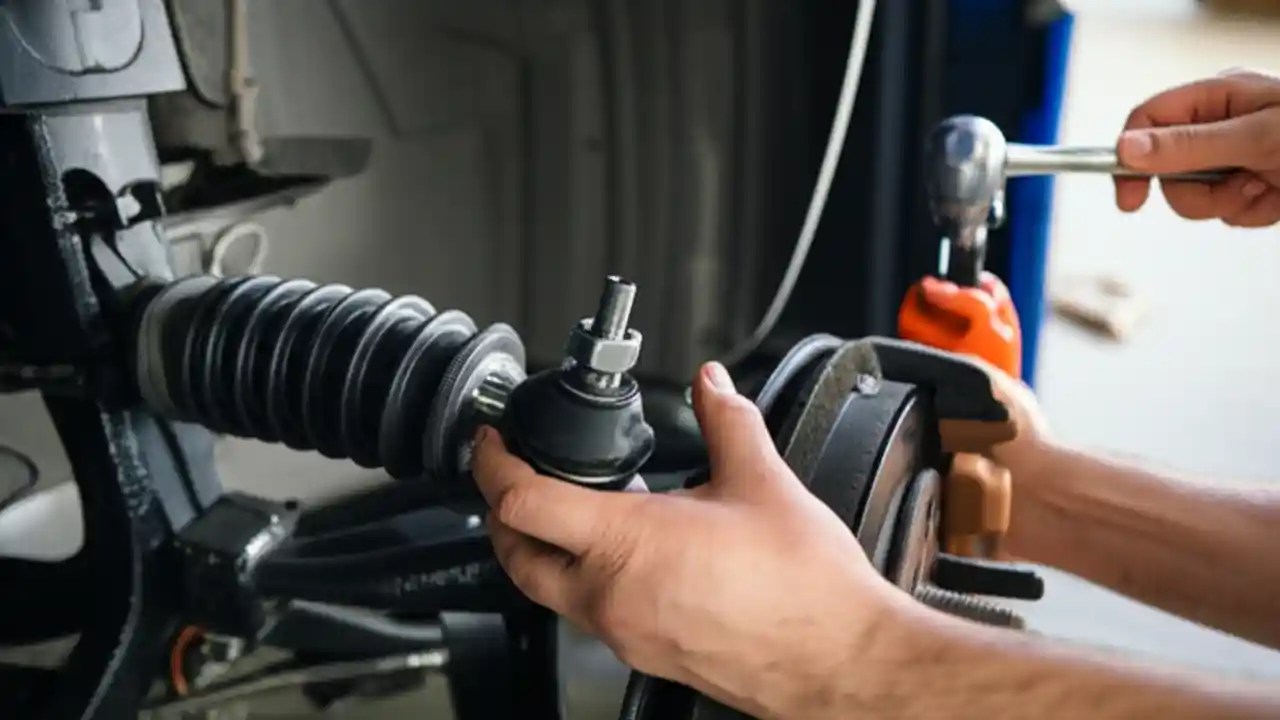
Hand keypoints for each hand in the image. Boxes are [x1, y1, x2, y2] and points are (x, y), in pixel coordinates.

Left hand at [471, 362, 902, 718]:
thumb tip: (711, 386)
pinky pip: (589, 615)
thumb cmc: (804, 588)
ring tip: (570, 513)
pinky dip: (583, 580)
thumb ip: (726, 420)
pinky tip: (624, 559)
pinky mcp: (646, 656)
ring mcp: (624, 633)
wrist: (838, 660)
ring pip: (549, 592)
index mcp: (627, 543)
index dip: (494, 464)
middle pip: (516, 556)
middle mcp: (611, 596)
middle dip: (503, 514)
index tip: (493, 444)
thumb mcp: (761, 481)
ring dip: (543, 550)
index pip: (522, 502)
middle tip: (513, 478)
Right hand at [1114, 69, 1279, 226]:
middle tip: (1240, 186)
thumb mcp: (1254, 137)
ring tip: (1270, 189)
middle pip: (1168, 170)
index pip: (1149, 121)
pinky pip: (1227, 212)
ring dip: (1231, 204)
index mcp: (1217, 97)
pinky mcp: (1249, 183)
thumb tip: (1125, 148)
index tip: (1130, 198)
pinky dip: (1253, 213)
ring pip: (1196, 196)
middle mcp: (1220, 125)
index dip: (1130, 158)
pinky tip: (1278, 197)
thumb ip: (1189, 144)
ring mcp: (1234, 156)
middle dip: (1200, 191)